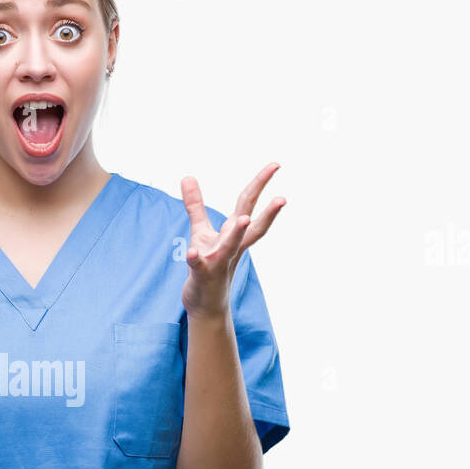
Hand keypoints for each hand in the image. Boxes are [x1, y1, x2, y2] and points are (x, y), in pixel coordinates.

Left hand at [180, 164, 284, 319]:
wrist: (206, 304)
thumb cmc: (208, 264)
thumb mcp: (201, 232)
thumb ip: (196, 205)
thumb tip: (187, 176)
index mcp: (234, 233)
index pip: (249, 204)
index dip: (261, 184)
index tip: (275, 164)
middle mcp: (232, 246)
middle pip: (251, 226)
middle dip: (267, 212)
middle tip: (282, 198)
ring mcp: (219, 261)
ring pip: (230, 246)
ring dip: (236, 233)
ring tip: (242, 220)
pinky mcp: (203, 275)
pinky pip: (199, 266)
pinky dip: (196, 258)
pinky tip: (191, 253)